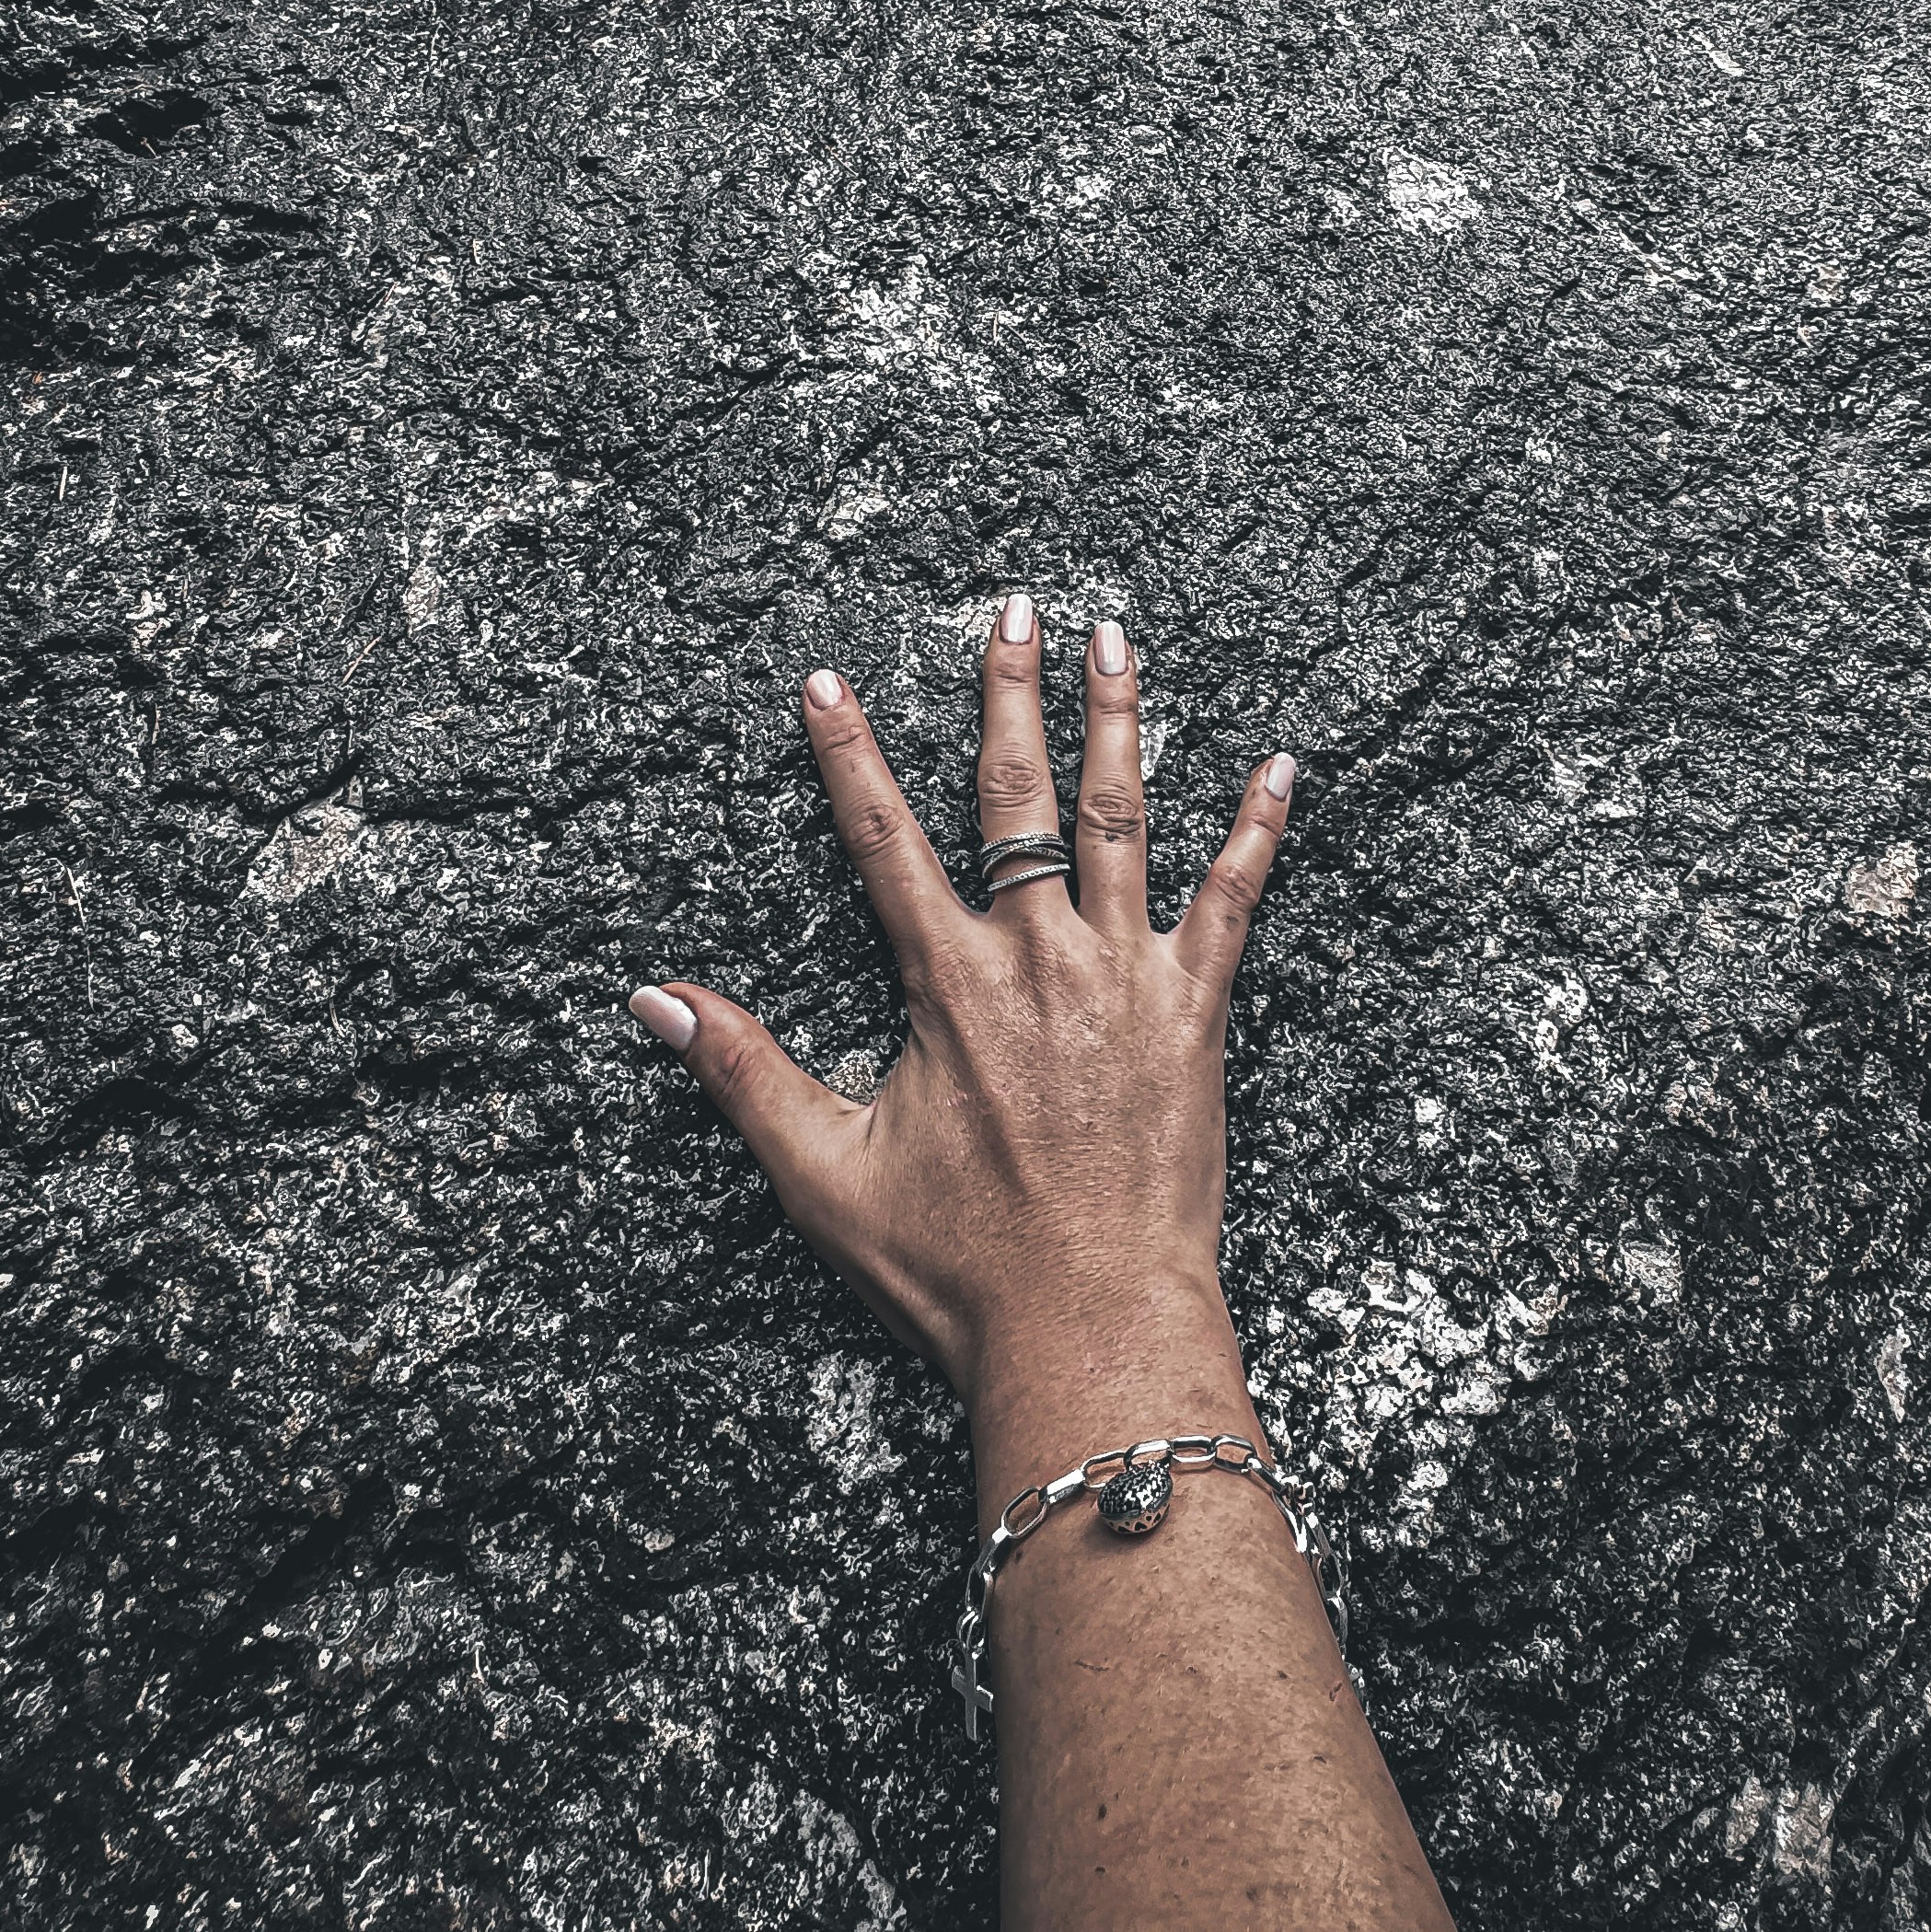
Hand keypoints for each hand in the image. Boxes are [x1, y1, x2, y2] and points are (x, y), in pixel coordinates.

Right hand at [630, 594, 1296, 1440]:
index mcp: (946, 985)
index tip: (824, 680)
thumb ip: (741, 1072)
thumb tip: (652, 1000)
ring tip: (1115, 637)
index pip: (882, 840)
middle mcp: (1036, 958)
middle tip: (1013, 607)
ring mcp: (1124, 978)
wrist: (1091, 1323)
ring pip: (1121, 818)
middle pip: (1015, 796)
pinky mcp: (1194, 1015)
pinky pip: (1233, 902)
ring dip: (1119, 722)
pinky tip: (1278, 767)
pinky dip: (1256, 830)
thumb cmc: (957, 1266)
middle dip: (1009, 694)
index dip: (848, 756)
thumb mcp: (822, 1172)